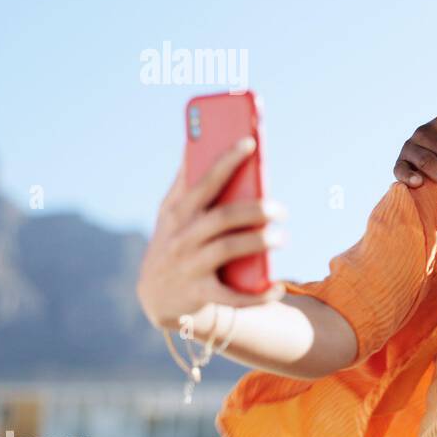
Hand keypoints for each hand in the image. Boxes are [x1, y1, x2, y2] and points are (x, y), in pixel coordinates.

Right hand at [136, 136, 286, 331]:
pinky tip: (276, 286)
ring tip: (281, 238)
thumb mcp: (171, 213)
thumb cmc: (174, 241)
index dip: (227, 161)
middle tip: (281, 210)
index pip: (205, 181)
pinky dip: (256, 295)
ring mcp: (190, 265)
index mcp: (178, 211)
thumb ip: (185, 181)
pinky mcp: (199, 293)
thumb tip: (195, 141)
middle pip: (223, 216)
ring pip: (228, 249)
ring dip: (260, 242)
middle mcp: (182, 236)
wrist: (155, 296)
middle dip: (256, 210)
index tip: (250, 143)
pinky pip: (231, 296)